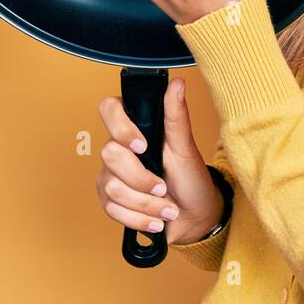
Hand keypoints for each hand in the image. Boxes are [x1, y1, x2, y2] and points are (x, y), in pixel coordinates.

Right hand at [95, 77, 225, 243]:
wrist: (194, 217)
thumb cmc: (191, 179)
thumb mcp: (186, 148)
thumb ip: (176, 116)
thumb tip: (177, 83)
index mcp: (137, 130)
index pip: (109, 109)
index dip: (121, 127)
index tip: (143, 145)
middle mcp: (119, 150)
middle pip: (110, 155)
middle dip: (142, 178)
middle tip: (164, 187)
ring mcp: (111, 176)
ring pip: (113, 188)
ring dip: (147, 204)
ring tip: (167, 208)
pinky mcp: (111, 202)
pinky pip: (113, 210)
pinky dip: (140, 219)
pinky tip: (157, 220)